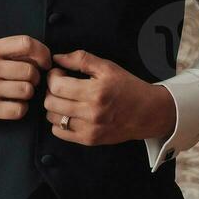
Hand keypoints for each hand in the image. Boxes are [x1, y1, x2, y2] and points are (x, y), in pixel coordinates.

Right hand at [0, 34, 51, 125]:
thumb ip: (4, 52)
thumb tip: (37, 56)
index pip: (26, 44)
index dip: (42, 53)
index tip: (44, 62)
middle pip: (30, 71)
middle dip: (35, 78)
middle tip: (28, 82)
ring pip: (27, 91)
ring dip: (27, 94)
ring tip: (18, 94)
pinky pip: (18, 110)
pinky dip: (21, 109)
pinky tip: (13, 106)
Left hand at [43, 50, 175, 144]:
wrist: (148, 113)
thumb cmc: (127, 87)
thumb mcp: (107, 67)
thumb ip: (81, 59)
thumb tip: (57, 58)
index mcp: (96, 92)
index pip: (56, 86)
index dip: (52, 77)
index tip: (59, 73)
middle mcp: (92, 112)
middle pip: (51, 103)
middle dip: (50, 91)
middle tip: (60, 85)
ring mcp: (90, 129)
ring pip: (52, 118)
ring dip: (53, 106)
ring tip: (65, 99)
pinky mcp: (90, 140)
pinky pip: (60, 132)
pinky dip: (58, 122)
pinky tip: (68, 113)